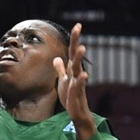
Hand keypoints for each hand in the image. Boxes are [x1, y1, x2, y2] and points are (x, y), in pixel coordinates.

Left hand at [54, 22, 95, 139]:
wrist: (77, 114)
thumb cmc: (71, 98)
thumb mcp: (63, 81)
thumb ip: (60, 70)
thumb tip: (56, 58)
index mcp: (72, 70)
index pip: (72, 52)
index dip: (74, 39)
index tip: (77, 25)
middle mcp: (76, 74)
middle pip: (76, 55)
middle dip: (76, 41)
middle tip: (78, 27)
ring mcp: (78, 84)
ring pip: (78, 68)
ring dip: (79, 59)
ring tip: (82, 48)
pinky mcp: (77, 95)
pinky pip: (79, 86)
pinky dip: (81, 80)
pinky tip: (83, 74)